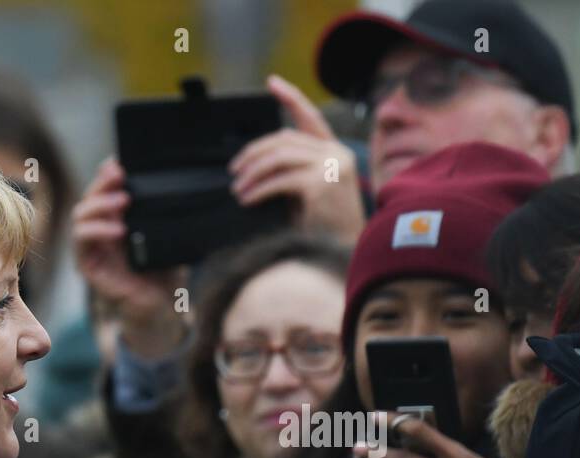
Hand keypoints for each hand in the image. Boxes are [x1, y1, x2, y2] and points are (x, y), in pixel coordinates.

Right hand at [71, 157, 186, 359]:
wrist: (160, 307)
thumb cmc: (163, 271)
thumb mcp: (167, 237)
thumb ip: (164, 215)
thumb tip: (178, 187)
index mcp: (114, 218)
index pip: (104, 189)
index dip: (107, 174)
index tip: (120, 162)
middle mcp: (100, 229)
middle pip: (90, 196)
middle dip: (102, 183)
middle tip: (120, 176)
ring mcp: (91, 246)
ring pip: (80, 214)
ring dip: (99, 204)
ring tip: (123, 201)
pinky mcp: (87, 265)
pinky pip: (83, 241)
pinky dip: (97, 231)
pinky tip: (118, 230)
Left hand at [229, 75, 365, 244]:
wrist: (344, 253)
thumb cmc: (326, 228)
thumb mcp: (310, 192)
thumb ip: (293, 171)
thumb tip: (256, 164)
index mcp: (335, 152)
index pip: (310, 118)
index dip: (291, 98)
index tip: (273, 83)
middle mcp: (336, 153)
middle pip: (285, 139)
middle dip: (254, 152)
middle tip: (234, 170)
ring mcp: (331, 166)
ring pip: (279, 157)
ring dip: (253, 173)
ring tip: (238, 189)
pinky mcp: (321, 183)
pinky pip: (279, 180)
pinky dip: (258, 190)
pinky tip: (247, 200)